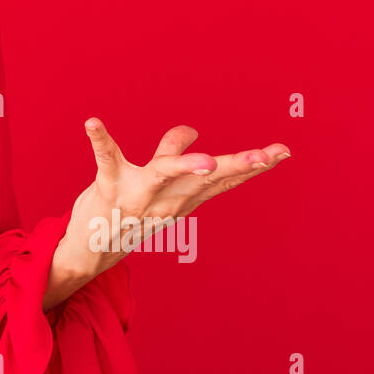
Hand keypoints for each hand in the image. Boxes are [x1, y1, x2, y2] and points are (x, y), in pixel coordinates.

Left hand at [46, 118, 290, 303]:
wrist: (90, 251)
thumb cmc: (126, 211)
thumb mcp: (156, 185)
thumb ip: (172, 154)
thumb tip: (192, 129)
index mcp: (182, 197)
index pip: (223, 180)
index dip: (253, 167)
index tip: (283, 152)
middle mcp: (166, 199)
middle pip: (206, 179)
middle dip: (237, 167)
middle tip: (267, 156)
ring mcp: (136, 194)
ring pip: (162, 174)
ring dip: (183, 165)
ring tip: (204, 159)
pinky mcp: (107, 188)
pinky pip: (104, 160)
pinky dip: (99, 139)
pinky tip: (92, 122)